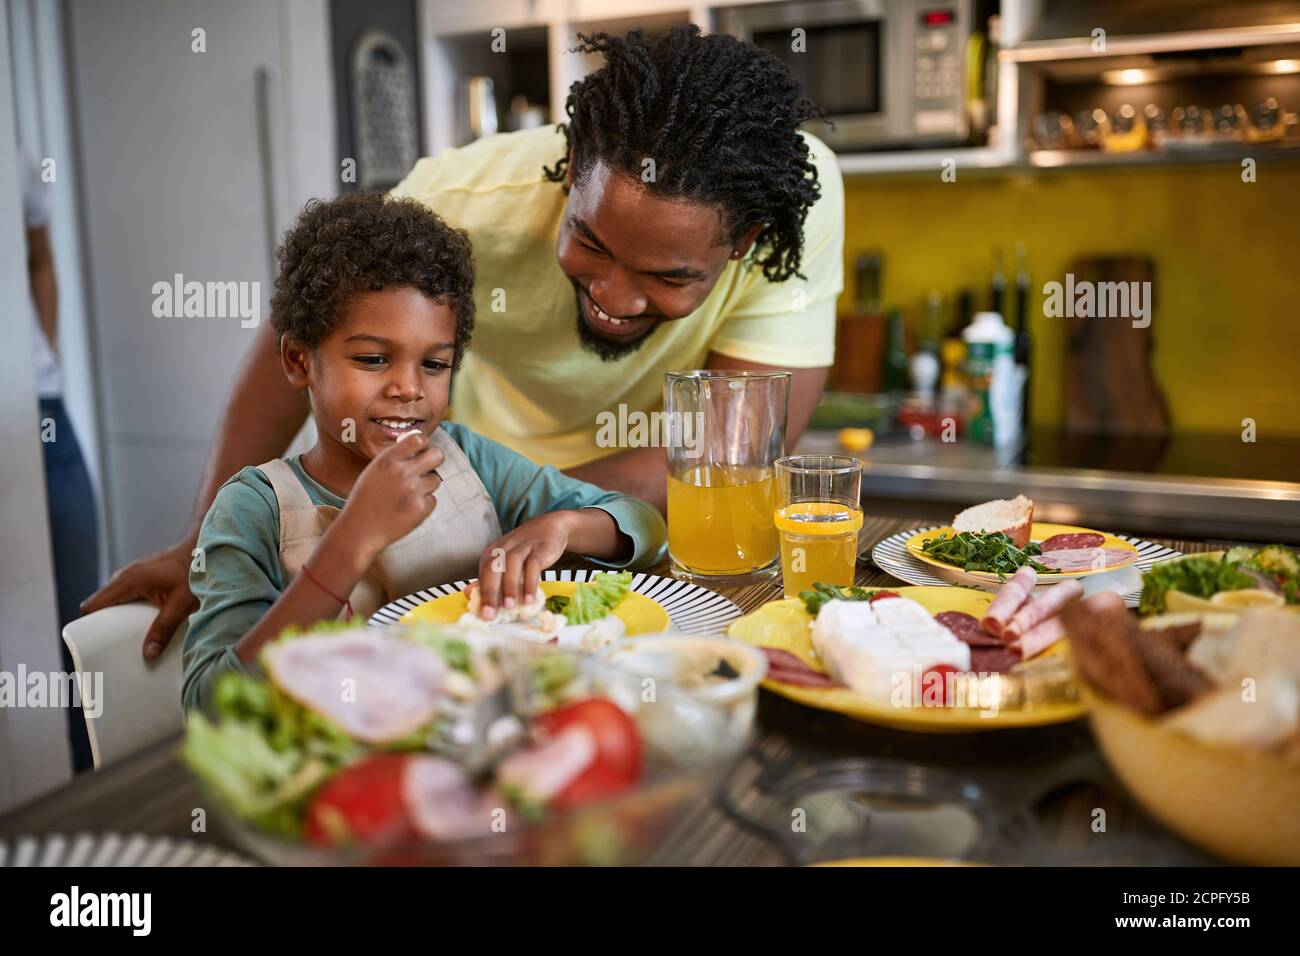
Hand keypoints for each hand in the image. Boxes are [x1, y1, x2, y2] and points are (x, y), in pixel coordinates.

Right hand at [80, 540, 198, 659]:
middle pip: (102, 605)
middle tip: (115, 646)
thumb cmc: (195, 572)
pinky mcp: (144, 575)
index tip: (95, 644)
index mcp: (127, 581)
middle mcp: (125, 576)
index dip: (88, 625)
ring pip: (115, 599)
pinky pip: (127, 594)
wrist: (207, 548)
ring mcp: (134, 573)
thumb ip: (163, 629)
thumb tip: (148, 655)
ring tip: (129, 637)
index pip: (92, 605)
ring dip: (119, 616)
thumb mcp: (180, 605)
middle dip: (105, 625)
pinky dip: (129, 608)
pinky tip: (142, 621)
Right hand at [335, 430, 443, 558]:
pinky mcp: (420, 509)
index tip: (422, 450)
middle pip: (437, 456)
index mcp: (387, 460)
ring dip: (426, 486)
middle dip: (435, 460)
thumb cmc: (365, 500)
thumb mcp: (373, 471)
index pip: (418, 439)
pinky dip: (423, 504)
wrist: (359, 531)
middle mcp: (402, 472)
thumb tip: (418, 445)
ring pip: (435, 480)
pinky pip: (432, 500)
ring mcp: (412, 491)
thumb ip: (394, 459)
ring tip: (408, 495)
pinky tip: (407, 509)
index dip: (424, 445)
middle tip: (429, 467)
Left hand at [475, 513, 575, 619]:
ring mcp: (523, 546)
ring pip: (512, 565)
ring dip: (510, 587)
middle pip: (493, 569)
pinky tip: (530, 598)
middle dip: (490, 592)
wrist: (550, 527)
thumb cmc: (525, 550)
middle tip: (490, 614)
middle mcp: (504, 548)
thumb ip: (489, 578)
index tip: (482, 616)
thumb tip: (468, 594)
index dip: (481, 595)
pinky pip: (533, 565)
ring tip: (510, 607)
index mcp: (492, 554)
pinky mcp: (540, 548)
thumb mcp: (505, 562)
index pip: (483, 574)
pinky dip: (531, 582)